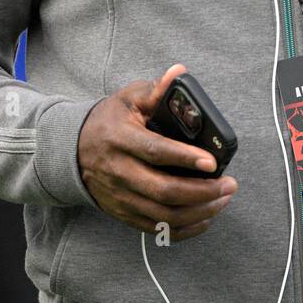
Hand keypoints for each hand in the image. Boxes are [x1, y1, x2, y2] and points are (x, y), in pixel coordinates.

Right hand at [77, 64, 237, 240]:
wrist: (72, 151)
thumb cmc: (108, 121)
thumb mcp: (127, 99)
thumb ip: (155, 90)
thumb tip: (178, 73)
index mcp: (120, 139)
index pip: (156, 152)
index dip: (185, 158)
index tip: (212, 162)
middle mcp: (119, 172)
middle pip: (163, 191)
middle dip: (202, 192)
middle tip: (229, 184)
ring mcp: (120, 197)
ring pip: (164, 215)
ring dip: (199, 212)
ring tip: (223, 199)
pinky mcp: (123, 213)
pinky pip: (157, 229)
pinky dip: (185, 229)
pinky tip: (205, 218)